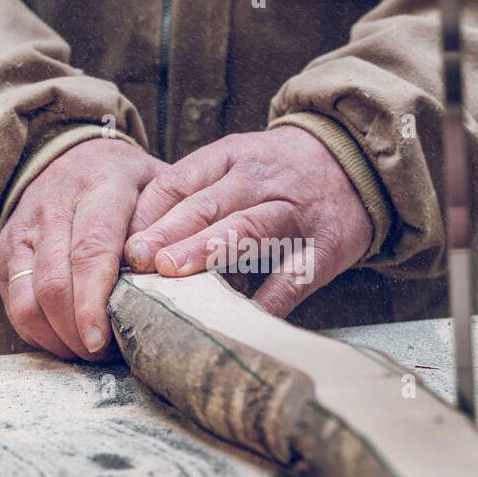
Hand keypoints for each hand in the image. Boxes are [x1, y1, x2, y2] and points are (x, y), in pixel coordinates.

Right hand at [0, 137, 162, 359]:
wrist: (75, 155)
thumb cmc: (129, 182)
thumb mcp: (161, 187)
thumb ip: (167, 225)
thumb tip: (165, 272)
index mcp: (98, 188)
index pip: (90, 251)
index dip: (92, 302)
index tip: (102, 340)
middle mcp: (53, 207)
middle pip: (54, 284)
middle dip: (76, 331)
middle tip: (103, 354)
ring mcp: (22, 230)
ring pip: (27, 300)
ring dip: (55, 337)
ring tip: (85, 351)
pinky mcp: (3, 251)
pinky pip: (14, 304)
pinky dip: (38, 332)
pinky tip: (65, 339)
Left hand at [124, 127, 372, 315]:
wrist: (355, 162)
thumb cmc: (277, 174)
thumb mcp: (234, 165)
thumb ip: (192, 196)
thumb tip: (135, 245)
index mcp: (230, 159)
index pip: (180, 181)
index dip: (149, 213)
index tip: (123, 244)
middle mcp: (260, 182)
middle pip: (209, 204)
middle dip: (170, 231)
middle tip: (138, 258)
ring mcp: (294, 215)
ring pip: (248, 229)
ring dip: (209, 251)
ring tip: (173, 273)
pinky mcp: (324, 248)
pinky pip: (294, 276)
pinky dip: (269, 299)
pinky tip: (242, 318)